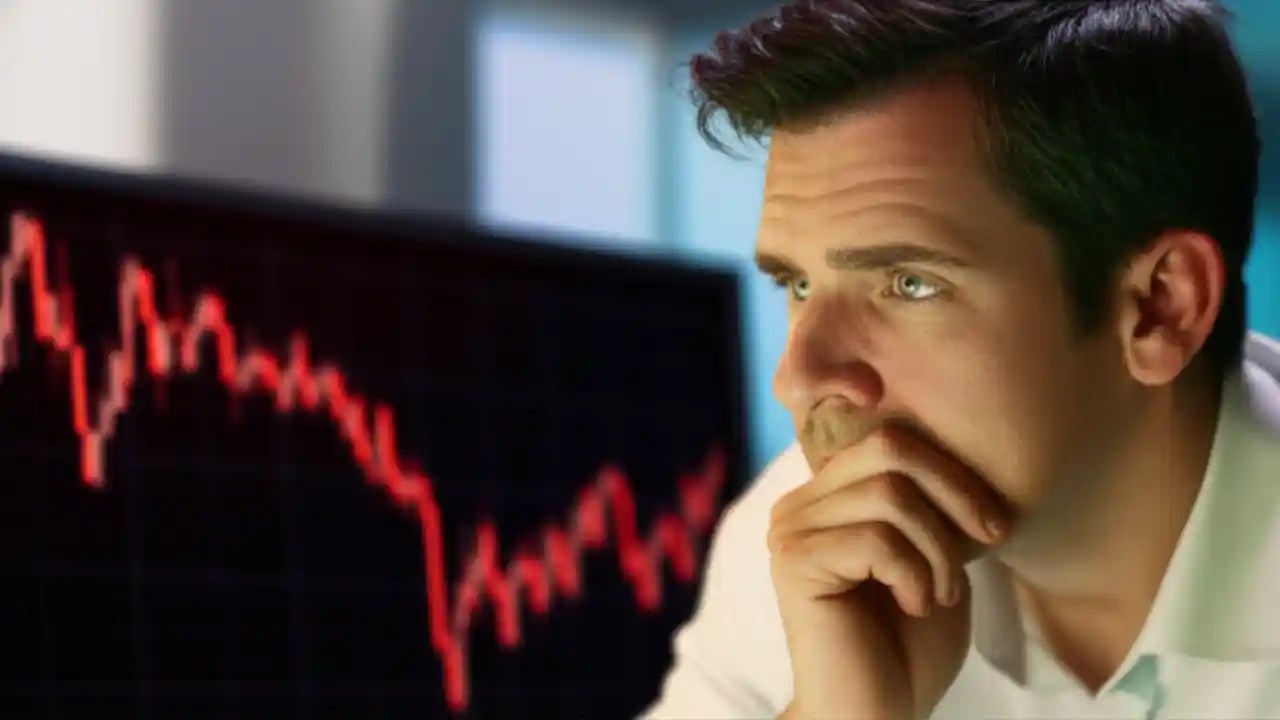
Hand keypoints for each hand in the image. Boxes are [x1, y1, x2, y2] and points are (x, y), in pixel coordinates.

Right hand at [767, 423, 1012, 719]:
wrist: (876, 715)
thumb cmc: (910, 647)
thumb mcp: (933, 557)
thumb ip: (930, 503)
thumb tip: (961, 446)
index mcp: (829, 496)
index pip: (892, 438)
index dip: (951, 468)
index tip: (995, 525)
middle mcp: (800, 504)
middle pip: (889, 448)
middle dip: (955, 494)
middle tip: (989, 544)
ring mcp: (791, 530)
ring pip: (890, 494)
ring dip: (938, 548)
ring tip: (941, 594)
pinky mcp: (795, 563)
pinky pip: (876, 539)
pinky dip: (915, 574)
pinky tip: (916, 607)